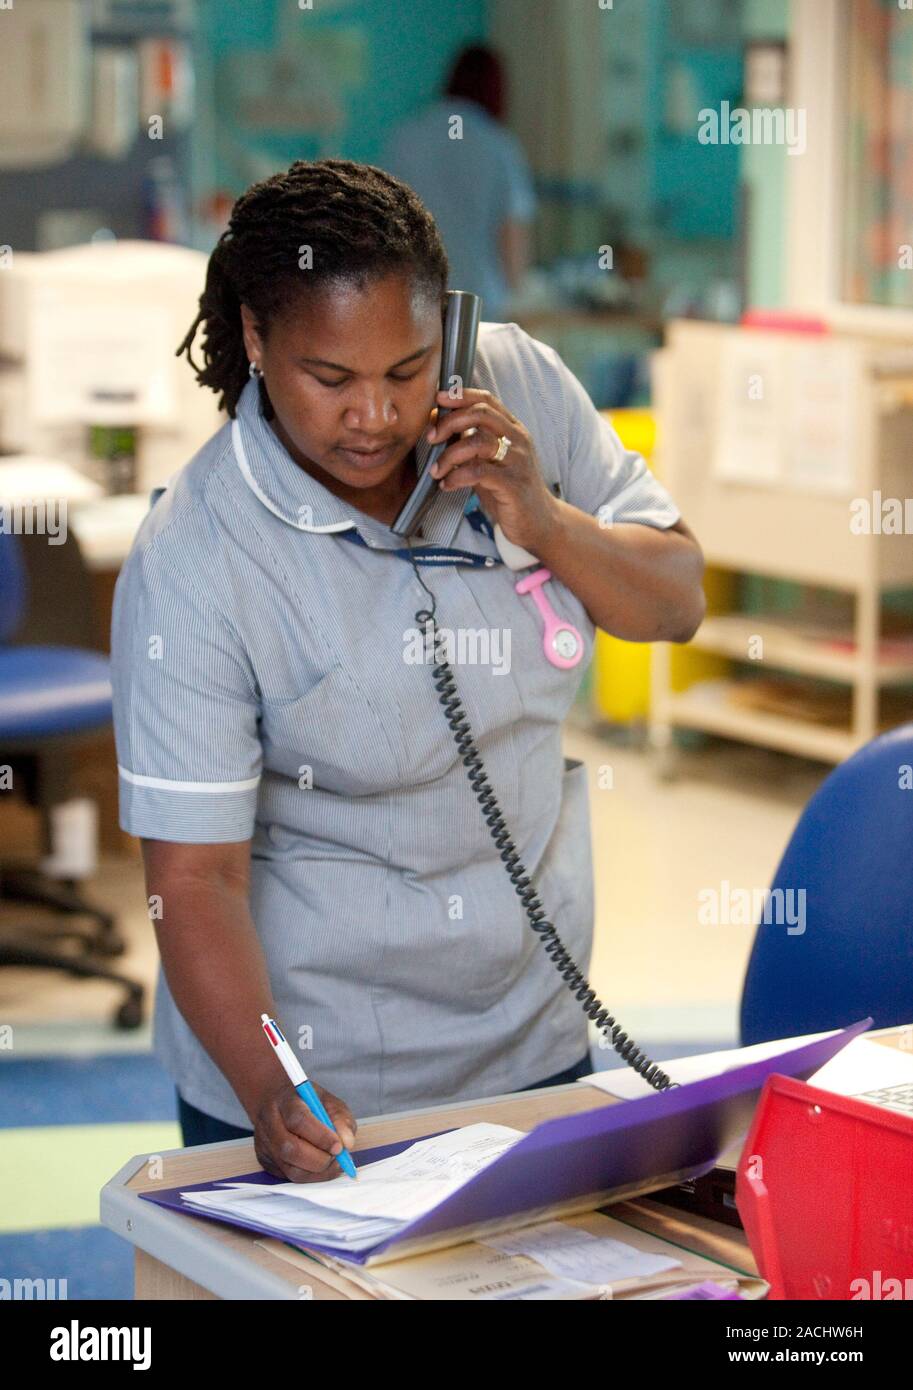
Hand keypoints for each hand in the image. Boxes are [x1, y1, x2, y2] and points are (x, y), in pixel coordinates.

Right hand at [252, 1079, 356, 1182]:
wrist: (273, 1101)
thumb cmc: (304, 1101)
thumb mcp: (327, 1100)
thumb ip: (341, 1118)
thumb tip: (347, 1143)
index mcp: (285, 1100)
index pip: (298, 1120)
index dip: (321, 1137)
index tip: (339, 1146)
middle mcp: (269, 1122)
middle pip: (289, 1148)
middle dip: (319, 1159)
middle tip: (338, 1158)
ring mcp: (264, 1144)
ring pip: (289, 1169)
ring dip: (317, 1172)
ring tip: (332, 1163)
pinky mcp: (265, 1161)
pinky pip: (288, 1177)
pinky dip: (310, 1176)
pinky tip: (320, 1166)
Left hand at [426, 387, 559, 554]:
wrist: (540, 522)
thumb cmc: (509, 491)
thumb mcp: (489, 461)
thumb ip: (470, 443)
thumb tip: (438, 426)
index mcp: (513, 430)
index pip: (487, 401)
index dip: (461, 395)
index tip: (439, 398)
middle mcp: (518, 440)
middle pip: (481, 413)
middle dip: (450, 422)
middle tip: (431, 438)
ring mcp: (517, 461)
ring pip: (478, 441)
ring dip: (449, 454)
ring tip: (437, 470)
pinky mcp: (513, 484)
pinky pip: (479, 472)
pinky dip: (456, 477)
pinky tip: (447, 485)